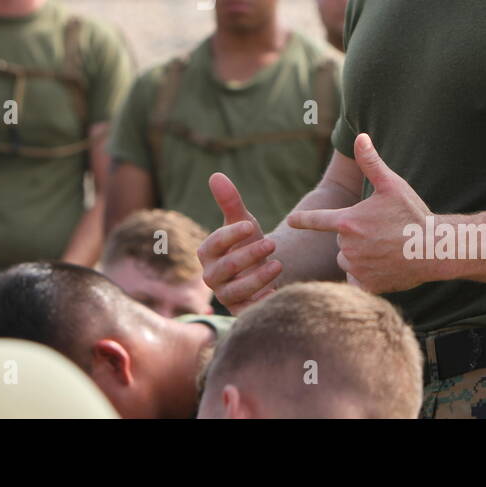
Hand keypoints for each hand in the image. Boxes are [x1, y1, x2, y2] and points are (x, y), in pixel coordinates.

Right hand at [197, 173, 281, 314]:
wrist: (262, 270)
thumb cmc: (248, 242)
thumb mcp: (243, 221)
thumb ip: (230, 201)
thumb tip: (216, 175)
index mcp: (207, 253)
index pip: (214, 243)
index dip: (231, 235)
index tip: (251, 225)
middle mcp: (211, 276)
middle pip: (225, 268)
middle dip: (249, 255)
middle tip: (272, 244)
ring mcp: (225, 295)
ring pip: (237, 290)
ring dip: (258, 278)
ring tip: (278, 265)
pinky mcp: (239, 311)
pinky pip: (247, 310)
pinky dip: (261, 302)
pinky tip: (276, 292)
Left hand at [287, 133, 433, 293]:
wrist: (435, 249)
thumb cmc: (412, 214)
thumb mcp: (392, 185)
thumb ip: (370, 163)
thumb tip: (360, 137)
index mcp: (348, 222)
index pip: (317, 220)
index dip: (303, 220)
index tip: (291, 221)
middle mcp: (348, 246)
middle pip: (342, 242)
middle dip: (356, 238)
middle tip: (383, 233)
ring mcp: (357, 267)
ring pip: (348, 261)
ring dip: (360, 258)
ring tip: (386, 250)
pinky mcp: (367, 285)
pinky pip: (357, 280)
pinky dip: (367, 276)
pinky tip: (385, 268)